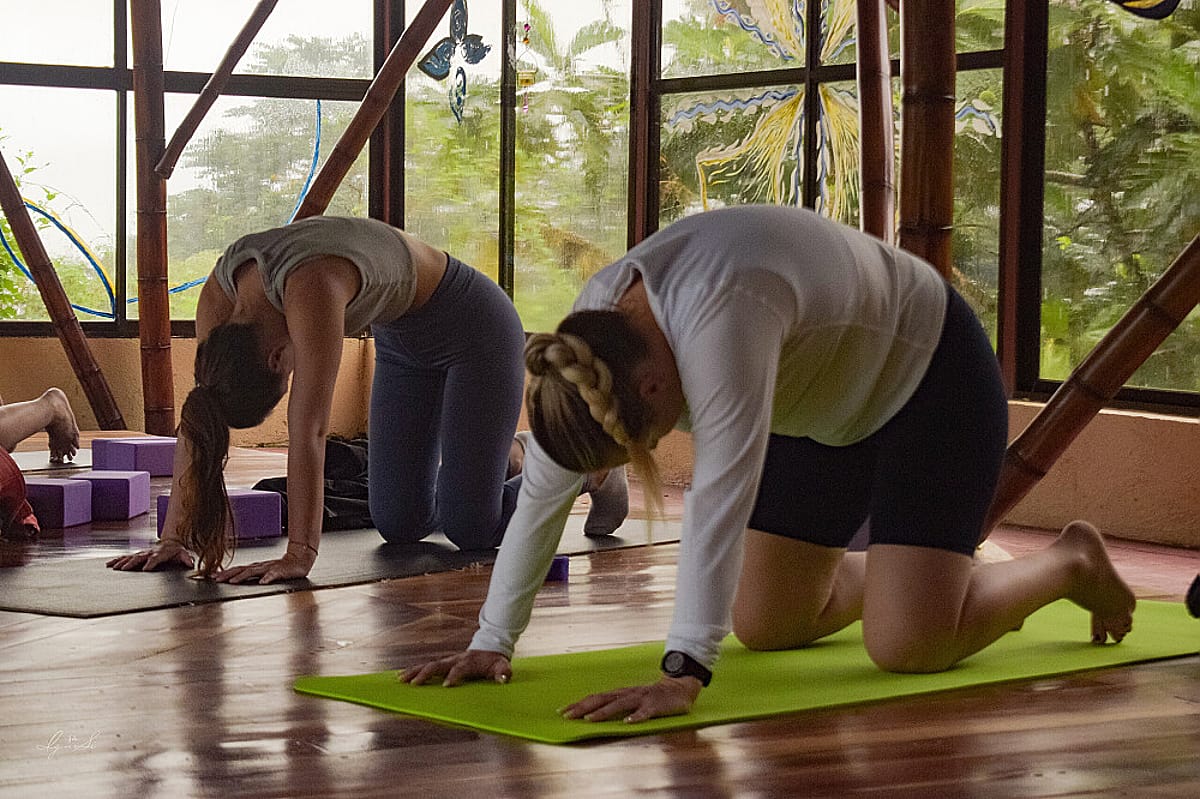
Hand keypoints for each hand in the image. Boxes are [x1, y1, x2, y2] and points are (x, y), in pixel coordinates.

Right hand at [106, 540, 193, 571]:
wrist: (170, 542)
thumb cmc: (176, 550)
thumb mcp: (184, 554)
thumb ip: (187, 559)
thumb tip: (191, 563)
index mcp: (160, 553)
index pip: (154, 559)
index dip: (150, 564)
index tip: (145, 569)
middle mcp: (149, 552)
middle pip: (138, 558)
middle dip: (130, 563)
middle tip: (122, 570)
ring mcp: (142, 553)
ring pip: (129, 557)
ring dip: (121, 562)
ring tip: (112, 567)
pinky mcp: (137, 554)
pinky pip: (125, 556)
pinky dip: (117, 560)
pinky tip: (109, 564)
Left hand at [213, 550, 312, 583]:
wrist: (300, 559)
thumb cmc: (281, 567)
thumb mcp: (264, 572)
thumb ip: (253, 576)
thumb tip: (237, 581)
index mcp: (255, 567)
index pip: (237, 569)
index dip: (224, 572)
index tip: (211, 576)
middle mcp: (260, 566)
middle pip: (241, 569)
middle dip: (228, 575)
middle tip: (217, 580)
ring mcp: (269, 568)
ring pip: (253, 572)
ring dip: (242, 576)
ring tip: (233, 582)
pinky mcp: (281, 570)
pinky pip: (273, 574)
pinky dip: (267, 578)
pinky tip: (262, 582)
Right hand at [399, 649, 511, 686]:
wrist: (489, 648)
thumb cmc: (494, 661)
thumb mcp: (502, 665)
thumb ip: (503, 672)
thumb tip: (504, 678)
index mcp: (468, 662)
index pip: (459, 669)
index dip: (454, 676)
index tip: (447, 686)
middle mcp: (454, 660)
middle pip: (437, 665)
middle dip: (425, 674)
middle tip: (414, 684)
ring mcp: (447, 661)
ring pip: (428, 665)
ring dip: (414, 672)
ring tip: (400, 679)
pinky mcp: (443, 664)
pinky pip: (426, 667)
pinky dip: (414, 671)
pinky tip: (401, 677)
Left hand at [560, 676, 702, 722]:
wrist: (678, 688)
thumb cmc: (651, 697)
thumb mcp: (630, 700)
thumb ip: (615, 706)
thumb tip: (592, 715)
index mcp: (619, 694)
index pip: (595, 697)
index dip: (578, 704)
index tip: (562, 712)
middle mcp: (627, 694)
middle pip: (602, 699)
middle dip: (583, 708)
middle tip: (567, 716)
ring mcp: (641, 698)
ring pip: (619, 705)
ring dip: (603, 712)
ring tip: (590, 720)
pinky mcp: (655, 705)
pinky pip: (645, 712)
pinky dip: (636, 717)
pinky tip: (628, 722)